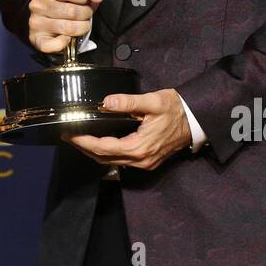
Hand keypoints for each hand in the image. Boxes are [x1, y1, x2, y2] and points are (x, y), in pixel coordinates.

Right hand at [28, 0, 103, 53]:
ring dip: (82, 28)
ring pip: (67, 28)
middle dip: (86, 14)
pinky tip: (68, 37)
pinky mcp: (37, 39)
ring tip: (82, 24)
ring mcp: (35, 22)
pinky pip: (54, 45)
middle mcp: (37, 4)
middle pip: (70, 11)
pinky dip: (65, 43)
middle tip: (86, 14)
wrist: (58, 16)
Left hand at [66, 89, 190, 171]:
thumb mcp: (153, 101)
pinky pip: (121, 161)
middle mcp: (140, 160)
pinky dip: (106, 154)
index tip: (69, 133)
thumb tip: (106, 102)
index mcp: (139, 147)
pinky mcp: (148, 161)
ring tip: (79, 139)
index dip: (83, 141)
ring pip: (111, 162)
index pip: (103, 147)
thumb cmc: (177, 109)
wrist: (197, 120)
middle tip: (68, 135)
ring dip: (94, 152)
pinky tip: (99, 143)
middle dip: (84, 148)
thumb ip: (128, 102)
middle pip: (103, 158)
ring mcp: (144, 163)